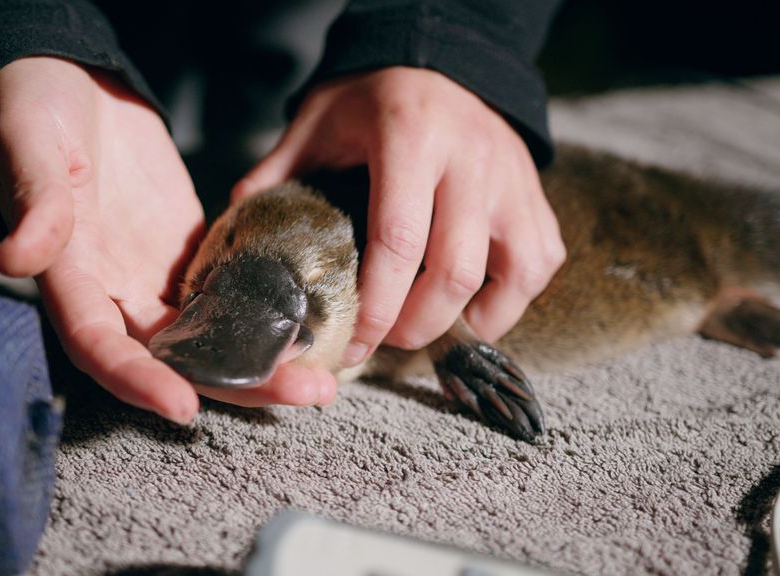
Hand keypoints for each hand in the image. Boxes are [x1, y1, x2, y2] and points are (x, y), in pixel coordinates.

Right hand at [0, 57, 335, 423]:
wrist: (71, 77)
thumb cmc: (32, 104)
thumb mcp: (27, 141)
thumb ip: (34, 201)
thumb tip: (14, 260)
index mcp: (69, 273)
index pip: (99, 345)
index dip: (137, 379)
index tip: (184, 407)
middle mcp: (113, 288)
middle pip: (171, 356)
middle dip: (233, 382)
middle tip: (301, 391)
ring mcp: (153, 273)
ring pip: (208, 334)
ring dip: (260, 359)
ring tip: (318, 377)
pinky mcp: (186, 249)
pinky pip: (226, 292)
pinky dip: (263, 313)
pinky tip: (308, 325)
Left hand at [235, 67, 565, 365]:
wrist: (442, 60)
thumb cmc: (373, 99)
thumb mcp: (317, 123)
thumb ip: (277, 173)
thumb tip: (238, 228)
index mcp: (410, 138)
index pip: (397, 242)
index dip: (374, 306)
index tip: (351, 341)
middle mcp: (471, 159)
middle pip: (455, 272)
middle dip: (415, 326)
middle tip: (381, 341)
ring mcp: (512, 179)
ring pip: (511, 274)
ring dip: (465, 320)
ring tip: (423, 329)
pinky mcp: (535, 195)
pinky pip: (541, 263)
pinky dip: (510, 301)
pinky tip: (471, 307)